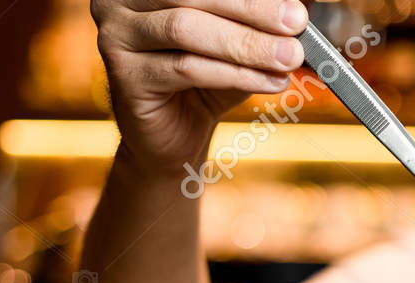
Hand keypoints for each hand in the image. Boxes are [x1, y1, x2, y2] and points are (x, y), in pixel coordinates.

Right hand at [91, 0, 309, 171]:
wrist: (175, 136)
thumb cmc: (205, 80)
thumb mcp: (233, 42)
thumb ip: (257, 24)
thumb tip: (298, 11)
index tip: (294, 6)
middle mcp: (120, 0)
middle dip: (252, 10)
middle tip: (296, 23)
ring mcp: (116, 35)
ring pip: (187, 29)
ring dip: (245, 44)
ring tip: (288, 57)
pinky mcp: (124, 75)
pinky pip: (186, 68)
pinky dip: (234, 74)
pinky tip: (270, 82)